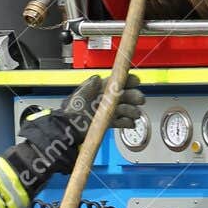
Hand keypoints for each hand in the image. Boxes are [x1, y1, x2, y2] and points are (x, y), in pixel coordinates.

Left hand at [20, 73, 145, 175]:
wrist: (67, 130)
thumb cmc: (70, 113)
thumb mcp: (79, 96)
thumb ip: (88, 86)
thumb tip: (97, 77)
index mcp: (97, 89)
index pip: (115, 82)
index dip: (126, 81)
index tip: (136, 81)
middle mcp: (103, 99)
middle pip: (122, 95)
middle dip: (133, 96)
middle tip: (140, 99)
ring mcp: (106, 111)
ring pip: (123, 109)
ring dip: (131, 110)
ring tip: (136, 114)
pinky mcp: (106, 123)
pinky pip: (120, 121)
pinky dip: (126, 122)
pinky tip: (131, 123)